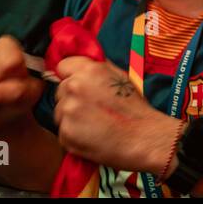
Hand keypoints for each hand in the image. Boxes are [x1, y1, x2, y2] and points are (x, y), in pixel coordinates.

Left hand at [52, 57, 178, 174]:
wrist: (142, 137)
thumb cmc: (136, 108)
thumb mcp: (121, 77)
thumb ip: (99, 69)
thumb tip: (84, 66)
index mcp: (89, 70)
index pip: (63, 66)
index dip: (71, 76)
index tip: (80, 86)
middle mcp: (74, 87)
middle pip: (60, 90)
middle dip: (71, 98)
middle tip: (91, 109)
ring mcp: (68, 111)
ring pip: (59, 112)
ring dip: (71, 118)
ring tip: (93, 124)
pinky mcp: (65, 133)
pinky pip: (63, 132)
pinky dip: (74, 135)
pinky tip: (91, 136)